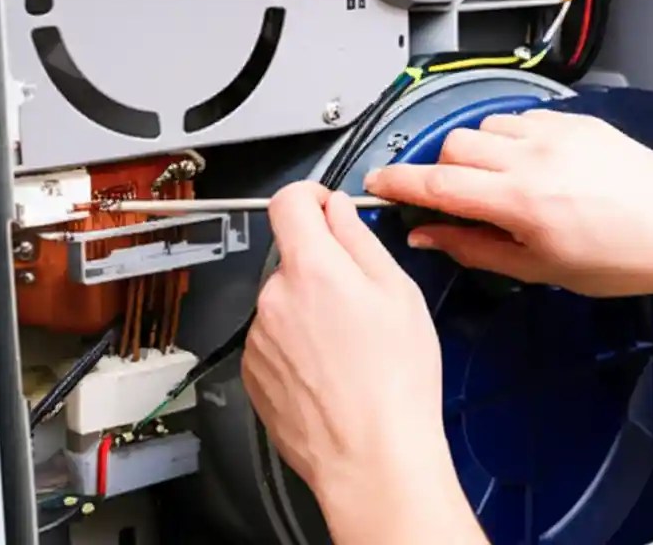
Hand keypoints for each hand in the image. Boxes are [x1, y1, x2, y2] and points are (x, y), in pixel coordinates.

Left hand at [242, 182, 484, 543]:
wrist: (371, 456)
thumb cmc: (395, 382)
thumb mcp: (399, 292)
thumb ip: (360, 239)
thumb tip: (338, 210)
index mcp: (312, 267)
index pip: (288, 201)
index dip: (311, 196)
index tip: (325, 208)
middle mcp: (274, 297)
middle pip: (292, 258)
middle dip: (322, 268)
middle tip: (363, 304)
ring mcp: (258, 338)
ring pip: (284, 302)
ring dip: (309, 312)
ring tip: (350, 350)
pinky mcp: (253, 373)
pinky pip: (274, 341)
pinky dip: (297, 348)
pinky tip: (331, 373)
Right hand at [364, 109, 652, 296]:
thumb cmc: (626, 257)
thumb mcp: (541, 269)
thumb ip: (475, 248)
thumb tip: (429, 236)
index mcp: (522, 201)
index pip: (437, 183)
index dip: (398, 182)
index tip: (377, 184)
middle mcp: (534, 158)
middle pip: (453, 145)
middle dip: (443, 171)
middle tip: (455, 200)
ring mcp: (555, 133)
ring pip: (484, 127)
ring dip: (478, 153)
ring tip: (501, 186)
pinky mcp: (574, 121)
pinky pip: (520, 119)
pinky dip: (511, 140)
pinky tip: (531, 168)